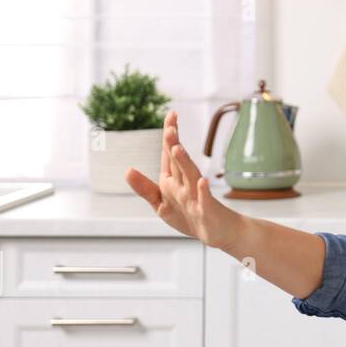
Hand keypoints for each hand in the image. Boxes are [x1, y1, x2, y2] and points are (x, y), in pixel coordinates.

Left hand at [125, 111, 243, 250]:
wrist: (218, 231)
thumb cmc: (191, 216)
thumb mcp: (161, 204)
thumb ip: (144, 188)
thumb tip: (127, 170)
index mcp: (172, 179)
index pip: (169, 153)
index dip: (169, 135)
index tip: (171, 115)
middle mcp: (185, 182)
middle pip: (178, 160)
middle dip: (173, 143)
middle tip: (170, 126)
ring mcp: (197, 195)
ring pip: (190, 175)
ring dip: (184, 162)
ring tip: (177, 148)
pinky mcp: (206, 209)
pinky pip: (204, 199)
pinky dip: (202, 191)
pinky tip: (201, 182)